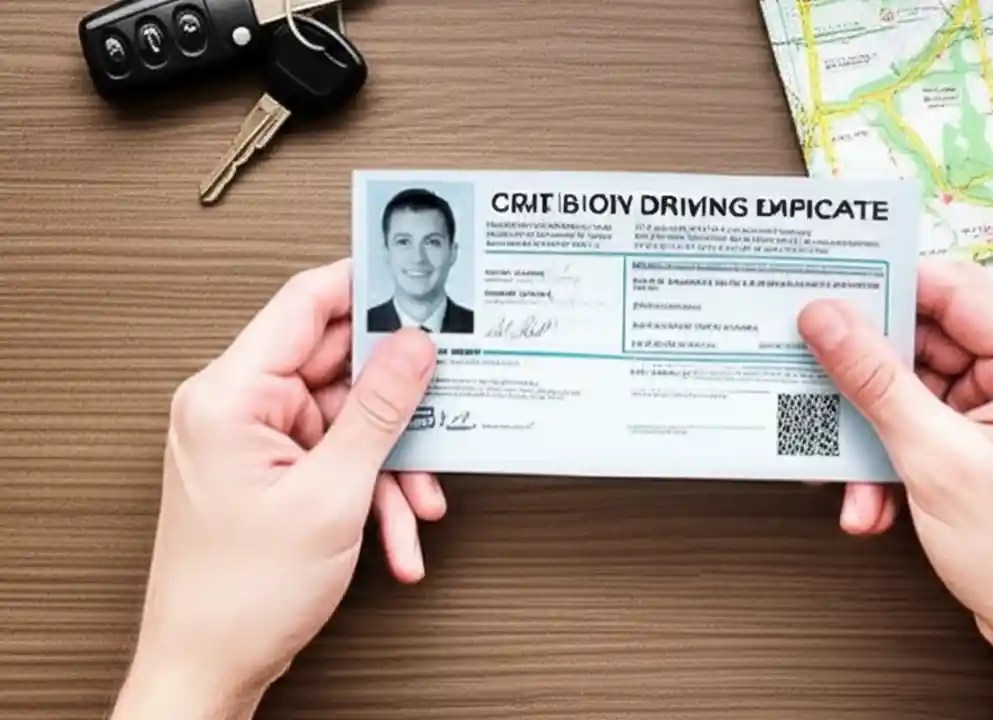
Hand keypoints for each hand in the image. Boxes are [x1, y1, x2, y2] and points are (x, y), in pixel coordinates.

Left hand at [111, 259, 444, 719]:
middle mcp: (236, 409)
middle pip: (338, 368)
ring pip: (348, 423)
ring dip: (392, 468)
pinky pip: (337, 460)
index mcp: (230, 394)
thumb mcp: (332, 494)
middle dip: (397, 407)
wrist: (208, 670)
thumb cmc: (237, 597)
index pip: (305, 304)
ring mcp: (253, 442)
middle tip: (442, 410)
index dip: (364, 285)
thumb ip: (379, 411)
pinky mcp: (271, 474)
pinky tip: (394, 534)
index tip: (416, 282)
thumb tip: (413, 348)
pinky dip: (371, 494)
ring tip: (415, 509)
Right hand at [798, 260, 992, 718]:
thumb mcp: (937, 462)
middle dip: (872, 377)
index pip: (958, 289)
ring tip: (850, 473)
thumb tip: (829, 319)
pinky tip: (874, 494)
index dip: (888, 287)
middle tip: (818, 381)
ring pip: (922, 386)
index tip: (828, 295)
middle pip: (933, 338)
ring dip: (877, 430)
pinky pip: (930, 421)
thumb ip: (877, 381)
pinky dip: (895, 454)